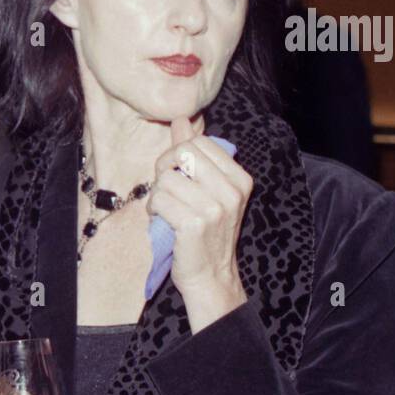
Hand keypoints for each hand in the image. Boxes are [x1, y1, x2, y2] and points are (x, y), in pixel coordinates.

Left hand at [147, 115, 250, 331]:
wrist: (212, 276)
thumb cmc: (206, 232)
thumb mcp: (208, 189)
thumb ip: (195, 153)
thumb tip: (181, 119)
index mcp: (240, 178)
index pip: (200, 143)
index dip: (179, 154)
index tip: (178, 175)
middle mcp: (232, 191)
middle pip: (182, 153)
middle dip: (165, 168)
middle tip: (167, 190)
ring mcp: (215, 208)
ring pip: (166, 177)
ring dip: (158, 194)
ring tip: (167, 210)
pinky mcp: (194, 223)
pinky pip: (159, 198)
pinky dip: (153, 209)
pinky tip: (163, 220)